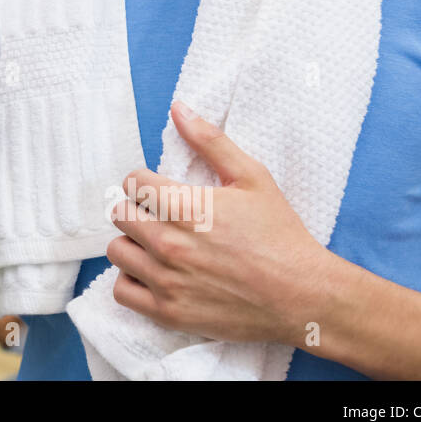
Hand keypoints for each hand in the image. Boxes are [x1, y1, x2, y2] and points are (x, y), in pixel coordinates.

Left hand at [105, 100, 333, 345]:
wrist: (303, 295)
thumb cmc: (279, 234)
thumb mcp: (252, 177)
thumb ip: (210, 140)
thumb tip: (177, 108)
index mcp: (184, 207)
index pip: (132, 182)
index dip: (146, 182)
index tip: (161, 191)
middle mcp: (168, 243)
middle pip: (120, 215)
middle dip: (137, 210)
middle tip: (160, 217)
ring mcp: (166, 281)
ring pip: (117, 251)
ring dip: (132, 244)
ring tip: (156, 245)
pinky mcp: (169, 313)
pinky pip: (122, 291)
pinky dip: (132, 281)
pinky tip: (153, 274)